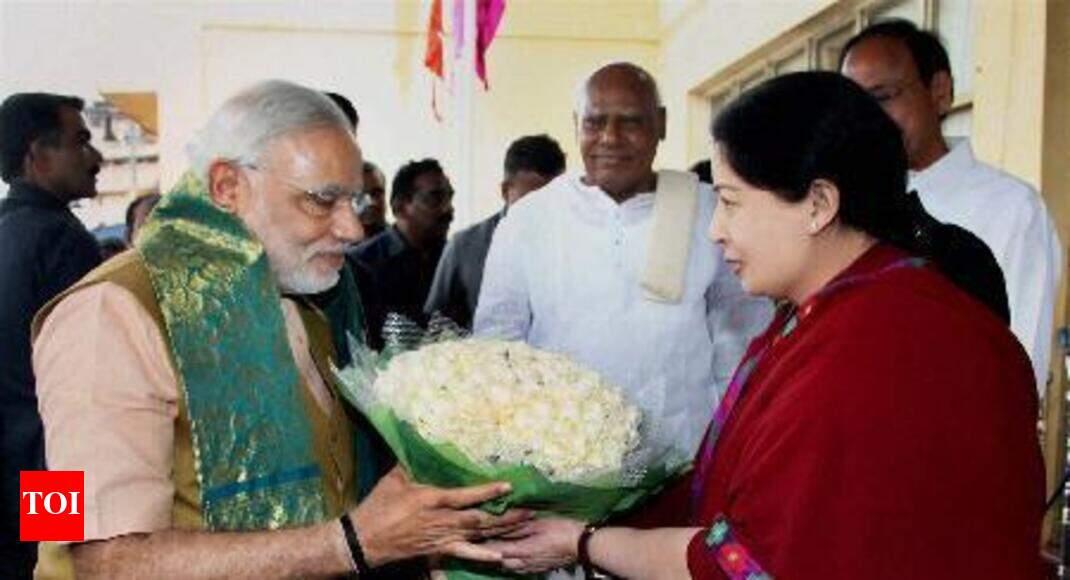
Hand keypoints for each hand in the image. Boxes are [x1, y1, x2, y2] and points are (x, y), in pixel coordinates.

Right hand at [349, 466, 530, 566]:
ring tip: (523, 526)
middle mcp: (441, 521)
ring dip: (502, 532)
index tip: (508, 487)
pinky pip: (464, 555)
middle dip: (506, 516)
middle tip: (530, 511)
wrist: (364, 540)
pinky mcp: (438, 551)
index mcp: (431, 500)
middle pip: (479, 519)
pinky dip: (483, 556)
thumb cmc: (378, 507)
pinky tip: (501, 557)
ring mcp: (441, 538)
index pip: (465, 496)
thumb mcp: (394, 479)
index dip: (487, 492)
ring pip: (478, 536)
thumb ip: (410, 462)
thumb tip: (418, 440)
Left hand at [483, 517, 585, 573]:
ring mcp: (531, 568)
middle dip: (490, 553)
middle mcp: (524, 563)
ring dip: (500, 559)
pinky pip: (519, 570)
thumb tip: (501, 526)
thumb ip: (518, 526)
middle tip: (482, 541)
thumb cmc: (561, 530)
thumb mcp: (538, 523)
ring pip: (509, 568)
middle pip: (500, 561)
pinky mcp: (538, 569)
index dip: (485, 544)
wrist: (582, 546)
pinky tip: (510, 557)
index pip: (497, 549)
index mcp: (522, 551)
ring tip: (493, 549)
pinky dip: (511, 563)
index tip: (475, 536)